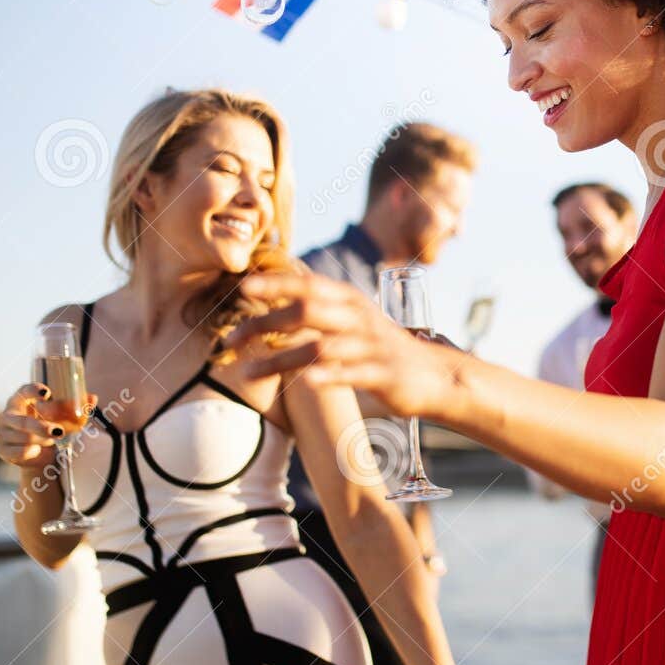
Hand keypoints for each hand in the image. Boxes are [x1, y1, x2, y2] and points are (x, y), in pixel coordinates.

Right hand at [0, 383, 96, 467]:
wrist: (40, 455)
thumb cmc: (51, 428)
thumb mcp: (66, 419)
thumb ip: (79, 408)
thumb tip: (93, 398)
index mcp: (20, 400)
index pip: (23, 391)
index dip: (33, 391)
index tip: (47, 393)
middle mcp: (7, 414)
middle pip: (21, 420)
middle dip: (40, 427)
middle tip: (58, 431)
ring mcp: (2, 432)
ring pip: (24, 438)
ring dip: (41, 441)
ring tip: (50, 441)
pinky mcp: (2, 450)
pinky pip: (20, 452)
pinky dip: (33, 453)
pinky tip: (38, 450)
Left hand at [220, 271, 454, 417]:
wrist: (434, 375)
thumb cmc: (382, 349)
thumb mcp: (353, 321)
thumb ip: (321, 311)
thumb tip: (276, 304)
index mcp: (350, 301)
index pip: (307, 284)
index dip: (275, 283)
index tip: (243, 286)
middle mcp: (359, 317)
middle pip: (305, 311)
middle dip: (263, 323)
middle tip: (229, 340)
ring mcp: (371, 346)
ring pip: (319, 346)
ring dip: (279, 359)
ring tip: (247, 372)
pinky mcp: (383, 374)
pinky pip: (351, 372)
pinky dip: (327, 375)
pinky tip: (306, 382)